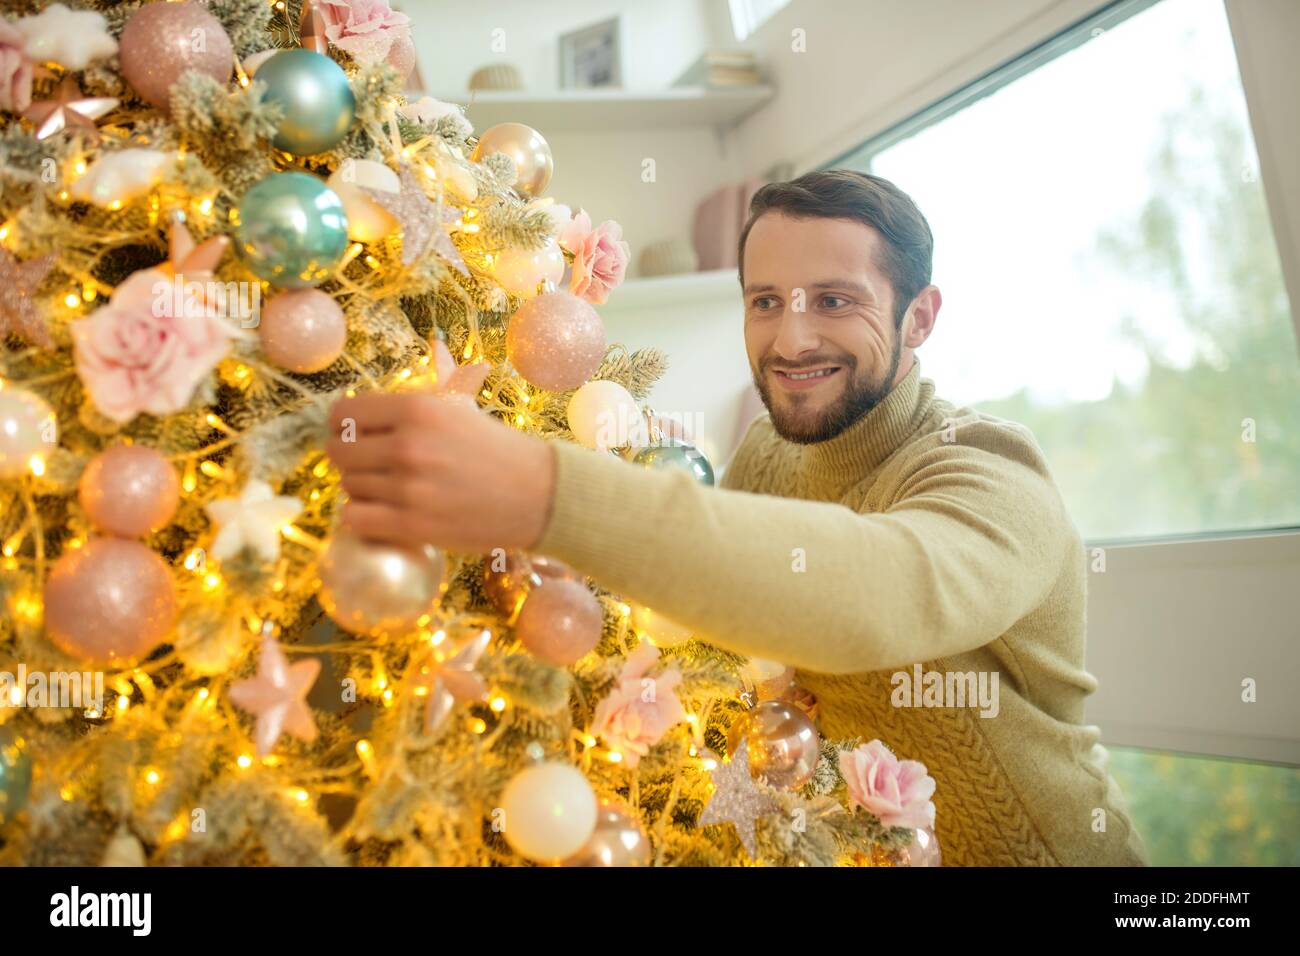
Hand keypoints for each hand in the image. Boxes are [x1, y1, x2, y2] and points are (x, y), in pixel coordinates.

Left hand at [326, 393, 555, 552]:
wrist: (537, 495)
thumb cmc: (498, 449)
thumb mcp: (463, 407)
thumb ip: (433, 384)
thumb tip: (427, 351)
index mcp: (416, 409)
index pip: (344, 414)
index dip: (342, 425)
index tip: (351, 433)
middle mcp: (407, 445)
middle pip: (339, 452)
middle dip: (350, 458)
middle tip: (369, 465)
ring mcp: (407, 488)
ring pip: (348, 487)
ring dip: (363, 489)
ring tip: (388, 489)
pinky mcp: (411, 525)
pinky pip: (356, 518)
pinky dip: (364, 517)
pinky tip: (384, 513)